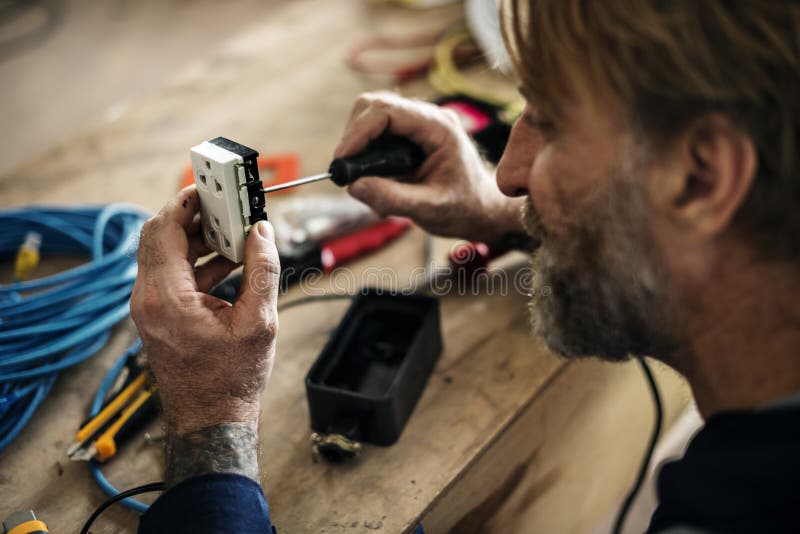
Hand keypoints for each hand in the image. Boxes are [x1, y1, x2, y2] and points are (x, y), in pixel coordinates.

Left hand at [130, 186, 279, 435]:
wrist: (211, 420)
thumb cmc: (230, 380)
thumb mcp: (258, 321)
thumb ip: (262, 271)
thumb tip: (263, 233)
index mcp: (166, 298)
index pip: (165, 229)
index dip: (186, 202)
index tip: (208, 186)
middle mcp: (148, 299)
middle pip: (159, 236)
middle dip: (192, 215)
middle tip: (225, 205)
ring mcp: (149, 308)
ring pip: (164, 253)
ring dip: (197, 238)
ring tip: (234, 232)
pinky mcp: (158, 316)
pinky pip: (171, 274)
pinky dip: (197, 261)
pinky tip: (229, 261)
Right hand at [336, 91, 524, 243]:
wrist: (481, 210)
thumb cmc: (463, 208)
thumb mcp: (429, 208)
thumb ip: (393, 198)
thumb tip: (354, 186)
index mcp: (439, 128)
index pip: (388, 111)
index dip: (358, 131)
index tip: (342, 159)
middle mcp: (428, 118)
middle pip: (375, 105)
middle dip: (354, 136)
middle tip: (346, 171)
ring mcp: (418, 124)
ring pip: (372, 117)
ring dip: (359, 145)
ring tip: (362, 179)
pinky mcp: (410, 135)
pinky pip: (378, 134)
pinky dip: (366, 154)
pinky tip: (374, 180)